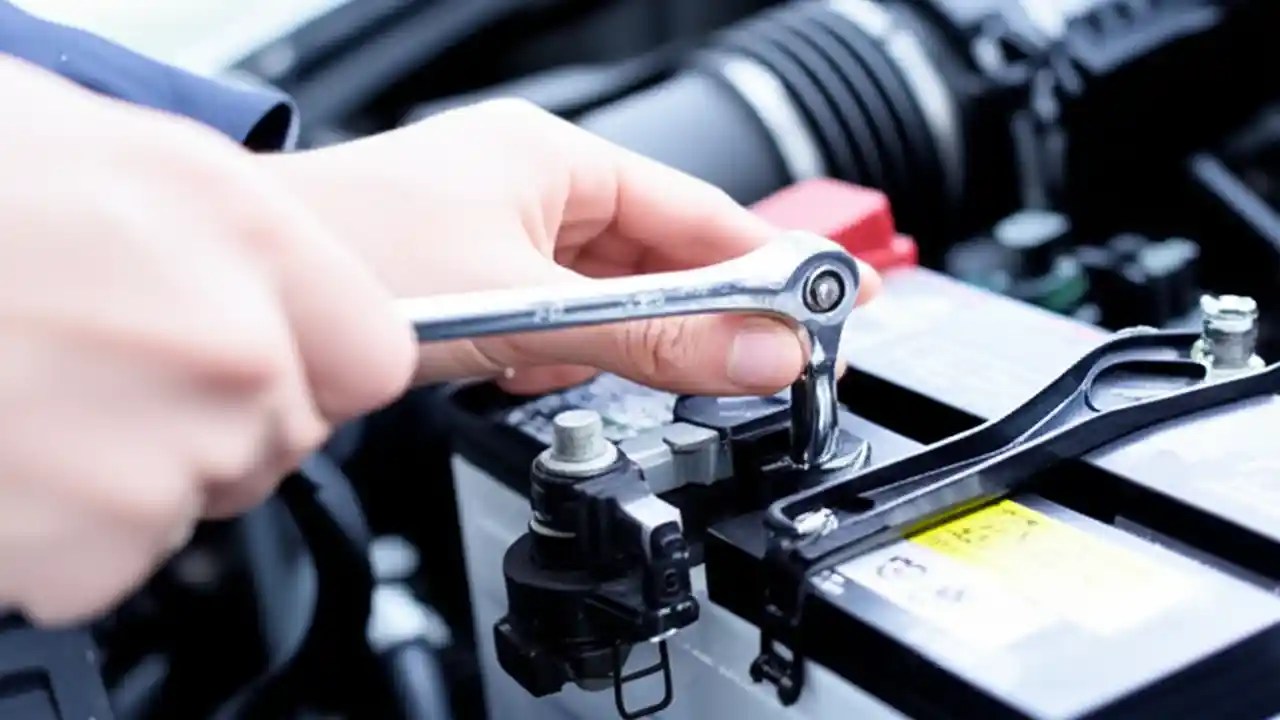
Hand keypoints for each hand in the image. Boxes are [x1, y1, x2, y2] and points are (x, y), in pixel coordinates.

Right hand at [0, 59, 413, 624]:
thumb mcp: (106, 146)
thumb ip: (220, 229)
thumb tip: (263, 274)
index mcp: (244, 234)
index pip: (373, 354)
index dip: (325, 369)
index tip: (292, 371)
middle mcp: (231, 347)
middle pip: (286, 432)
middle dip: (218, 419)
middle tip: (115, 375)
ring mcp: (169, 453)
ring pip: (202, 494)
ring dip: (135, 470)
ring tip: (41, 399)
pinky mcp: (97, 546)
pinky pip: (120, 555)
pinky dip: (69, 532)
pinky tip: (14, 457)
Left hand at [263, 99, 880, 395]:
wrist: (247, 284)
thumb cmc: (355, 255)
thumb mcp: (528, 309)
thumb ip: (652, 340)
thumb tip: (755, 354)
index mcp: (557, 157)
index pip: (704, 215)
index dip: (770, 267)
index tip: (830, 308)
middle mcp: (533, 185)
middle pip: (660, 258)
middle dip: (685, 317)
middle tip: (740, 366)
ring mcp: (502, 231)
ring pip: (606, 297)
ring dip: (607, 342)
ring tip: (571, 361)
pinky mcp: (475, 277)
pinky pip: (554, 317)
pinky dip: (554, 351)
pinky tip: (519, 363)